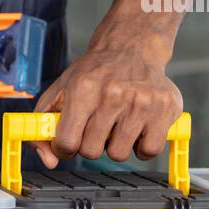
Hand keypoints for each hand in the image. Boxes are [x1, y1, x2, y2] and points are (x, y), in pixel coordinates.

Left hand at [32, 41, 181, 168]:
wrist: (131, 47)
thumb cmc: (94, 73)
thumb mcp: (61, 90)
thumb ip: (44, 126)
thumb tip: (51, 160)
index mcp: (83, 88)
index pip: (67, 141)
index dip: (64, 148)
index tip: (69, 141)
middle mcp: (112, 94)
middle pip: (92, 151)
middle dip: (90, 144)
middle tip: (95, 126)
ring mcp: (141, 102)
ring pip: (119, 154)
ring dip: (115, 145)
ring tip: (117, 124)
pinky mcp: (164, 108)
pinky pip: (149, 151)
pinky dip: (141, 146)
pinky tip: (137, 128)